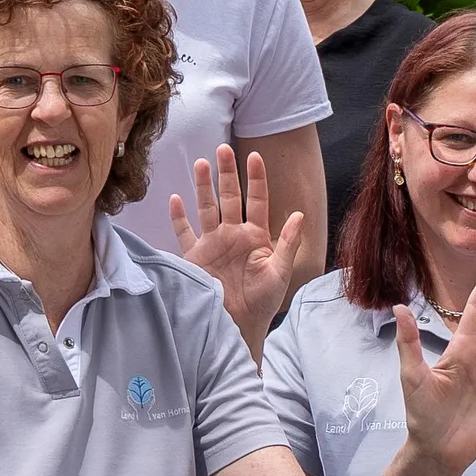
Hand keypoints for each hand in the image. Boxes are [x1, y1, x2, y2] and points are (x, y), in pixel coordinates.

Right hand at [171, 147, 309, 342]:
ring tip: (200, 163)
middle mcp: (233, 235)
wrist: (238, 326)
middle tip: (223, 149)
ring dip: (203, 187)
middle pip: (230, 197)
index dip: (256, 178)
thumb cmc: (263, 302)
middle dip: (227, 173)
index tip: (254, 156)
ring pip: (207, 208)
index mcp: (256, 236)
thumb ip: (288, 243)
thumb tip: (300, 214)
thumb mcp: (280, 272)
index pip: (258, 200)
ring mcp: (213, 244)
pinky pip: (185, 234)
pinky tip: (176, 200)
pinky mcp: (195, 258)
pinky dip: (179, 218)